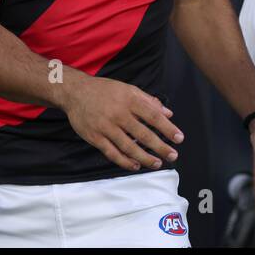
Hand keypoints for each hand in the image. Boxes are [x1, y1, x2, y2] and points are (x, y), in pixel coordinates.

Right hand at [61, 74, 184, 171]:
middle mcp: (118, 114)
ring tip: (156, 163)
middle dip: (160, 147)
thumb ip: (148, 101)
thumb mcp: (128, 89)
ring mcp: (105, 127)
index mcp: (128, 100)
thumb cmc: (104, 90)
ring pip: (128, 147)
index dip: (167, 128)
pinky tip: (135, 165)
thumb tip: (168, 114)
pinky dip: (124, 161)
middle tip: (172, 155)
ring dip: (144, 157)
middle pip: (143, 134)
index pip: (152, 116)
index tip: (179, 138)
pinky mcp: (95, 137)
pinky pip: (112, 153)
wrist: (75, 92)